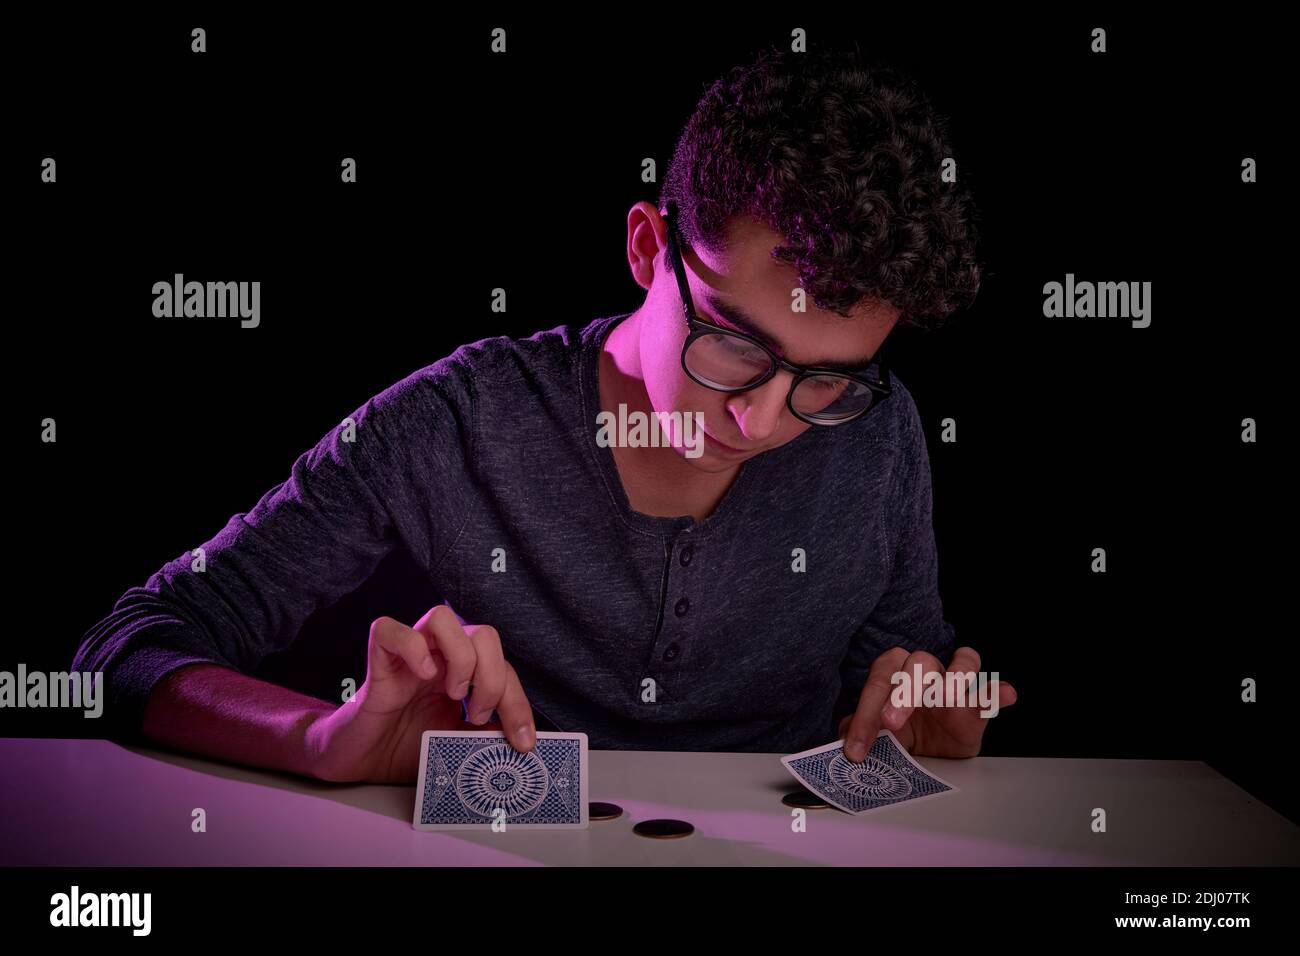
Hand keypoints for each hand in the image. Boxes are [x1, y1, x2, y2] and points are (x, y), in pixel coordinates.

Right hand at [307, 605, 535, 782]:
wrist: (359, 762)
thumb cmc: (403, 746)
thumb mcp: (456, 743)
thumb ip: (485, 735)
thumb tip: (524, 738)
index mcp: (461, 672)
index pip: (504, 668)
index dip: (518, 703)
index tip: (523, 741)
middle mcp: (439, 656)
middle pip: (483, 633)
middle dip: (493, 674)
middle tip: (477, 713)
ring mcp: (408, 655)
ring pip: (442, 616)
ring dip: (460, 655)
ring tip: (453, 694)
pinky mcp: (377, 662)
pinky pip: (388, 628)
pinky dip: (411, 646)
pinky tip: (422, 675)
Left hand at [838, 645, 1015, 761]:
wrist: (929, 751)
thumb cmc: (900, 732)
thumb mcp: (876, 733)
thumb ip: (858, 728)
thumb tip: (842, 734)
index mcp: (895, 671)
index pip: (880, 679)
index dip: (865, 711)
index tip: (856, 746)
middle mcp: (925, 671)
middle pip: (918, 663)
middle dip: (904, 691)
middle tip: (892, 722)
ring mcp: (955, 686)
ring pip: (962, 663)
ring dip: (955, 677)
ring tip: (947, 696)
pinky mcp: (977, 707)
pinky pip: (990, 692)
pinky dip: (997, 691)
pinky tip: (1006, 694)